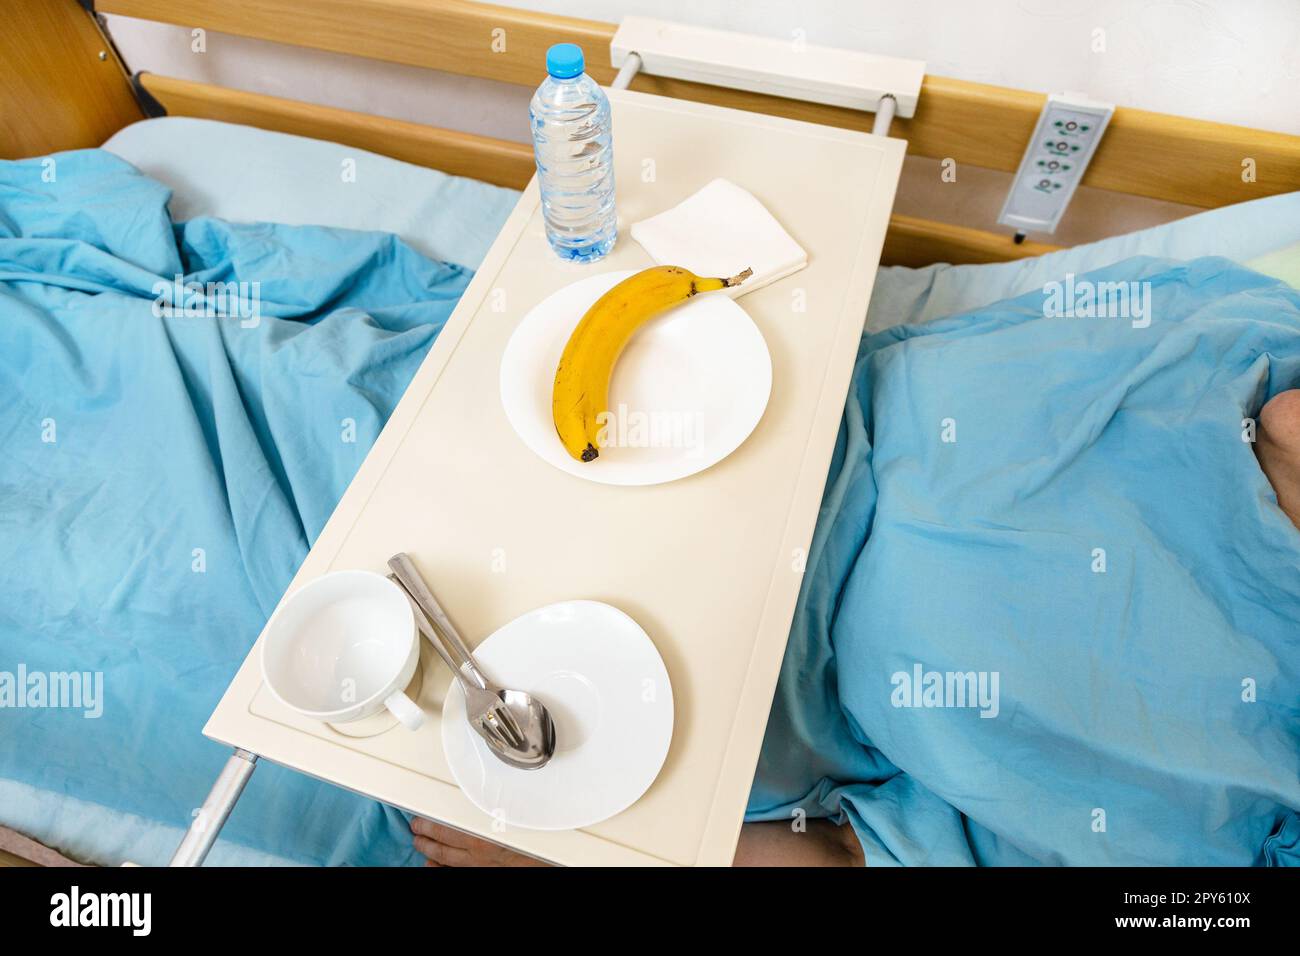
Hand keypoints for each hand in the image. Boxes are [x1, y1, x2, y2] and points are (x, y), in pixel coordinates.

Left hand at [410, 817, 549, 866]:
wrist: (544, 860)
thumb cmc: (535, 840)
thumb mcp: (518, 814)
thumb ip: (501, 804)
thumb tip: (492, 789)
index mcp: (482, 831)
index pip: (446, 825)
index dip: (430, 821)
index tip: (420, 815)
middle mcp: (476, 849)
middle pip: (442, 842)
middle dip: (424, 833)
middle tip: (415, 827)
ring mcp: (477, 864)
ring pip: (445, 858)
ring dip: (429, 850)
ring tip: (419, 843)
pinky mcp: (481, 871)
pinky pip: (455, 871)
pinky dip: (441, 868)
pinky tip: (433, 866)